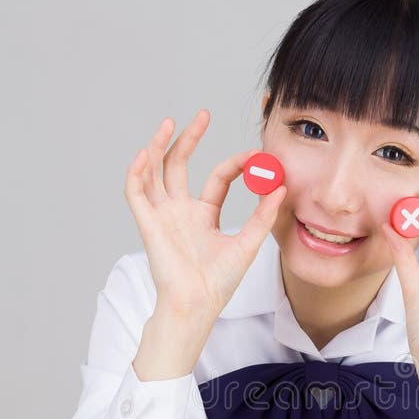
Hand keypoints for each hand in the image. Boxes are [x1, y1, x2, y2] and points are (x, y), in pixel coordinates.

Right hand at [124, 110, 286, 322]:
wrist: (198, 304)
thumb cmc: (219, 282)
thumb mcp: (248, 243)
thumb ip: (263, 216)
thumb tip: (282, 187)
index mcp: (204, 216)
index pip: (217, 178)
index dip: (234, 163)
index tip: (253, 154)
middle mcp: (181, 212)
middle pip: (180, 166)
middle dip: (189, 139)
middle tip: (203, 114)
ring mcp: (163, 216)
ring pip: (155, 172)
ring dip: (159, 146)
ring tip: (170, 122)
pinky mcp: (148, 224)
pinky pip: (136, 192)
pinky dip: (137, 172)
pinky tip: (146, 154)